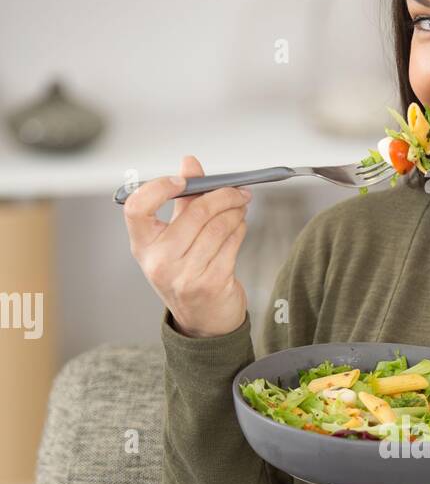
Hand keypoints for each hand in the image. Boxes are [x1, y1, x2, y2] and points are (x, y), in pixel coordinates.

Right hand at [124, 153, 251, 337]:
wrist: (202, 320)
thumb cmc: (186, 273)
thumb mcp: (176, 237)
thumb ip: (184, 199)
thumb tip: (189, 162)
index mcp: (143, 246)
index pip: (136, 208)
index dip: (158, 187)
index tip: (181, 180)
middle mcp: (159, 262)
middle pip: (194, 212)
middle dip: (222, 195)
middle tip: (237, 190)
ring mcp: (184, 275)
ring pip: (218, 227)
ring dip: (235, 212)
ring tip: (240, 207)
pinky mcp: (211, 283)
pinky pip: (231, 244)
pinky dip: (239, 229)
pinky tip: (240, 226)